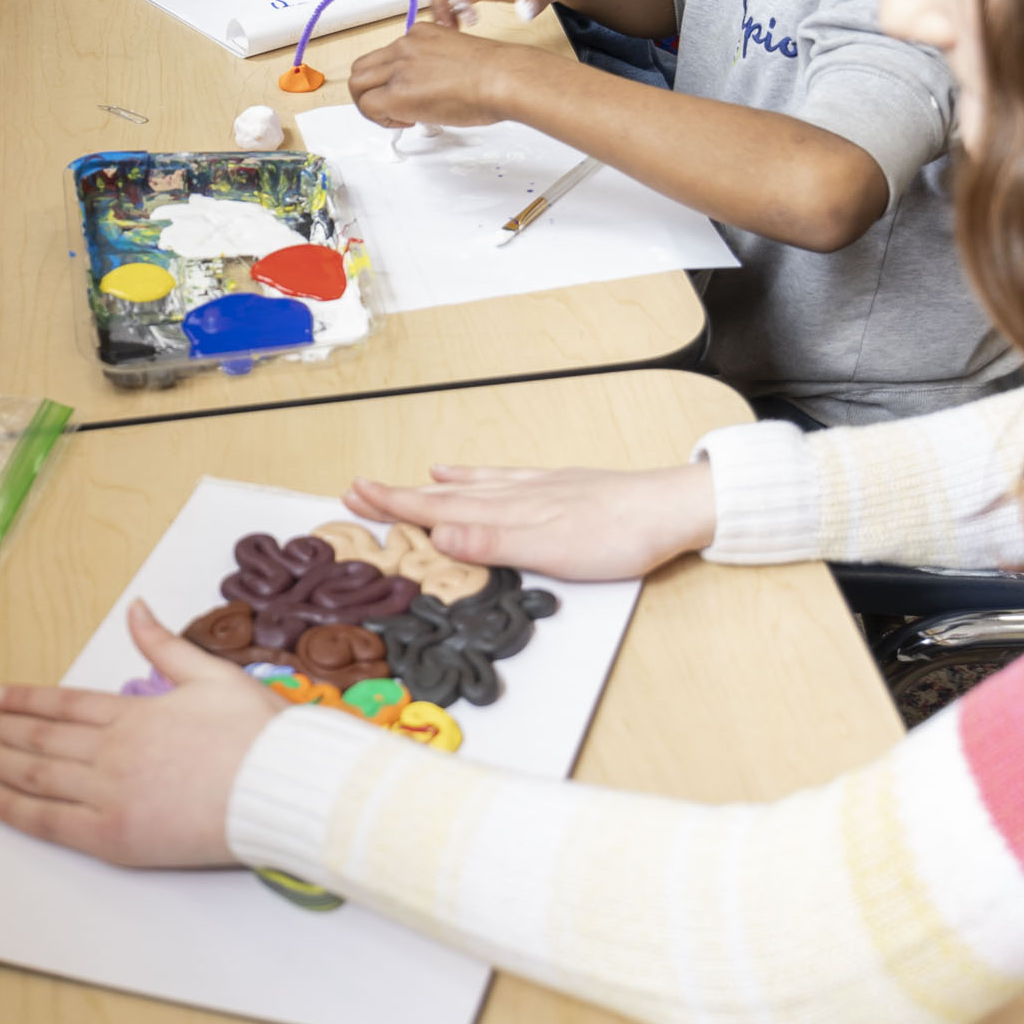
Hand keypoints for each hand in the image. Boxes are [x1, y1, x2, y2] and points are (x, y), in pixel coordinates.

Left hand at [0, 600, 273, 865]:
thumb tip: (137, 608)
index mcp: (135, 712)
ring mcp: (110, 794)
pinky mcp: (115, 836)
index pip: (64, 704)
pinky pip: (49, 821)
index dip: (24, 700)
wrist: (283, 787)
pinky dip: (12, 808)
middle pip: (37, 738)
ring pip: (34, 773)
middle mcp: (112, 751)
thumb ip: (165, 646)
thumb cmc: (259, 734)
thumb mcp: (213, 675)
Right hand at [343, 461, 716, 580]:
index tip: (354, 500)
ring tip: (398, 482)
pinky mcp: (557, 488)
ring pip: (468, 486)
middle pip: (444, 494)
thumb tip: (436, 534)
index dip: (394, 506)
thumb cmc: (619, 536)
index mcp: (508, 513)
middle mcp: (515, 495)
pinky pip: (501, 478)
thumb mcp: (553, 551)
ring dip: (430, 487)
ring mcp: (535, 489)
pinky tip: (464, 472)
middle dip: (398, 495)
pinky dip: (474, 476)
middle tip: (354, 491)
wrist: (670, 509)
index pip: (437, 508)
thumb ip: (493, 543)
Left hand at [347, 21, 523, 127]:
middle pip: (363, 67)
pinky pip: (368, 106)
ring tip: (396, 117)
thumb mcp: (459, 55)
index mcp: (420, 33)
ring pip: (357, 84)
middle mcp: (404, 46)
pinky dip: (380, 118)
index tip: (409, 91)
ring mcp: (398, 67)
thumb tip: (430, 88)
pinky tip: (405, 121)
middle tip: (392, 108)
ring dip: (370, 104)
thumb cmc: (496, 73)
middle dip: (370, 90)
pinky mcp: (397, 92)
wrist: (502, 78)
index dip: (391, 78)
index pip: (386, 54)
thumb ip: (436, 66)